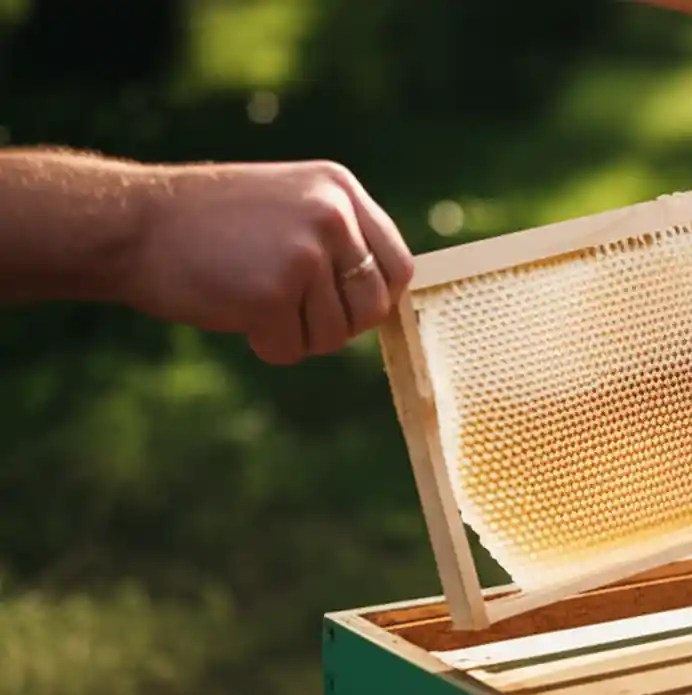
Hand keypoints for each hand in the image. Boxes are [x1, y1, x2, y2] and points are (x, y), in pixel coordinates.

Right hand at [127, 161, 413, 364]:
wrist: (134, 223)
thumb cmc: (210, 224)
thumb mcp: (290, 205)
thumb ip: (339, 239)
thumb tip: (383, 300)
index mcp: (340, 189)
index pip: (398, 264)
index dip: (375, 298)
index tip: (344, 308)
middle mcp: (332, 216)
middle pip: (374, 305)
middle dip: (339, 325)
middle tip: (295, 315)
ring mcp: (304, 253)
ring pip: (335, 334)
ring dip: (297, 336)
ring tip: (256, 304)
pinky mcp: (273, 293)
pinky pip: (292, 348)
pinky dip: (266, 346)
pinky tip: (235, 314)